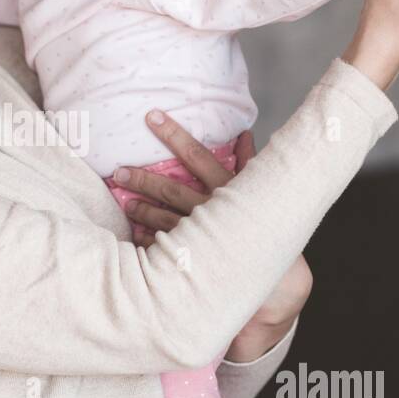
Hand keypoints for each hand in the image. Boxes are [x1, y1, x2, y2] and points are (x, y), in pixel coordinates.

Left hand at [118, 122, 313, 357]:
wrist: (279, 281)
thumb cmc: (267, 226)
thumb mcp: (261, 193)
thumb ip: (250, 164)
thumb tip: (245, 134)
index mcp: (229, 189)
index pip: (196, 154)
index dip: (173, 134)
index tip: (151, 116)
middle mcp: (212, 212)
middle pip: (170, 189)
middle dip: (142, 179)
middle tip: (118, 171)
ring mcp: (201, 238)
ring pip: (162, 220)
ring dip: (140, 210)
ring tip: (124, 201)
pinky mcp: (194, 260)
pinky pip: (162, 249)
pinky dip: (147, 241)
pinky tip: (134, 233)